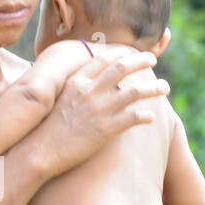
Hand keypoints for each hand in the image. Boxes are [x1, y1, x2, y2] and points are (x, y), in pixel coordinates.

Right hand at [35, 50, 169, 176]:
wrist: (40, 151)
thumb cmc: (44, 129)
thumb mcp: (54, 100)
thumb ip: (71, 89)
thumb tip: (80, 85)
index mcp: (76, 82)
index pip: (102, 60)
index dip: (120, 54)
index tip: (130, 53)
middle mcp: (89, 92)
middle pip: (122, 68)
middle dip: (141, 61)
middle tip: (152, 59)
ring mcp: (99, 110)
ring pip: (134, 92)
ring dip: (153, 87)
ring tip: (165, 87)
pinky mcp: (105, 130)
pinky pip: (133, 118)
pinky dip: (145, 115)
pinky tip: (152, 117)